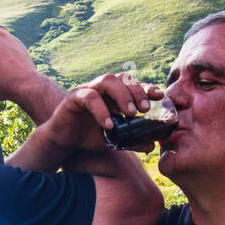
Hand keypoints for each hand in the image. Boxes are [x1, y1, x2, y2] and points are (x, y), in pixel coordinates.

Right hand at [40, 71, 164, 154]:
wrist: (64, 143)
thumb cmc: (88, 136)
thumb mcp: (114, 140)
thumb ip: (132, 141)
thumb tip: (151, 146)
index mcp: (113, 95)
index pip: (132, 84)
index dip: (147, 87)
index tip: (160, 96)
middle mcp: (101, 89)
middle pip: (122, 78)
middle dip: (137, 91)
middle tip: (145, 109)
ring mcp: (87, 91)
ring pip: (107, 81)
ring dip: (122, 95)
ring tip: (131, 114)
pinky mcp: (73, 98)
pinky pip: (89, 98)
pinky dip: (101, 110)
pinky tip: (109, 125)